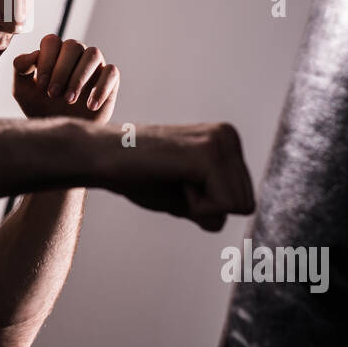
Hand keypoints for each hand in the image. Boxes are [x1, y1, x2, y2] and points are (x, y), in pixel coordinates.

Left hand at [11, 33, 119, 124]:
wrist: (61, 131)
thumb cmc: (42, 107)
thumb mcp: (23, 90)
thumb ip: (20, 68)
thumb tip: (34, 54)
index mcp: (55, 53)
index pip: (52, 41)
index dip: (46, 61)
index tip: (41, 86)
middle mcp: (76, 54)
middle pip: (73, 45)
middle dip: (61, 70)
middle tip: (53, 95)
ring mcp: (94, 65)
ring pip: (93, 54)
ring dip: (79, 77)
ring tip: (69, 100)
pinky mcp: (110, 79)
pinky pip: (111, 72)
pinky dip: (101, 88)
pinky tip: (90, 106)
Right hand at [113, 122, 255, 231]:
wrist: (101, 158)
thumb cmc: (138, 178)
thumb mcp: (186, 197)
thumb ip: (215, 204)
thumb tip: (246, 211)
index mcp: (227, 141)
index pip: (244, 202)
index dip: (208, 207)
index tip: (177, 184)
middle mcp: (229, 135)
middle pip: (246, 204)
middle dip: (208, 207)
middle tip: (173, 182)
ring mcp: (220, 141)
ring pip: (238, 206)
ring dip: (200, 205)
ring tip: (171, 178)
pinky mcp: (208, 153)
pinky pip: (222, 206)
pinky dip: (195, 205)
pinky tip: (172, 178)